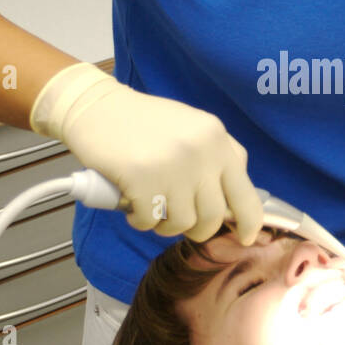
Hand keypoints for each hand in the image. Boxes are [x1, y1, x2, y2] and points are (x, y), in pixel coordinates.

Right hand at [29, 63, 263, 242]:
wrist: (95, 107)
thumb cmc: (143, 123)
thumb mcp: (192, 129)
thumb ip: (217, 160)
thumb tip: (234, 207)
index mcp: (218, 139)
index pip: (246, 194)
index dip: (250, 224)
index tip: (244, 238)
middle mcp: (202, 151)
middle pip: (213, 217)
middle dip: (196, 229)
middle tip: (178, 222)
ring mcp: (173, 166)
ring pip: (182, 223)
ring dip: (165, 225)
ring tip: (151, 209)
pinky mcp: (142, 179)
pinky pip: (150, 221)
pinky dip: (140, 221)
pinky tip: (131, 205)